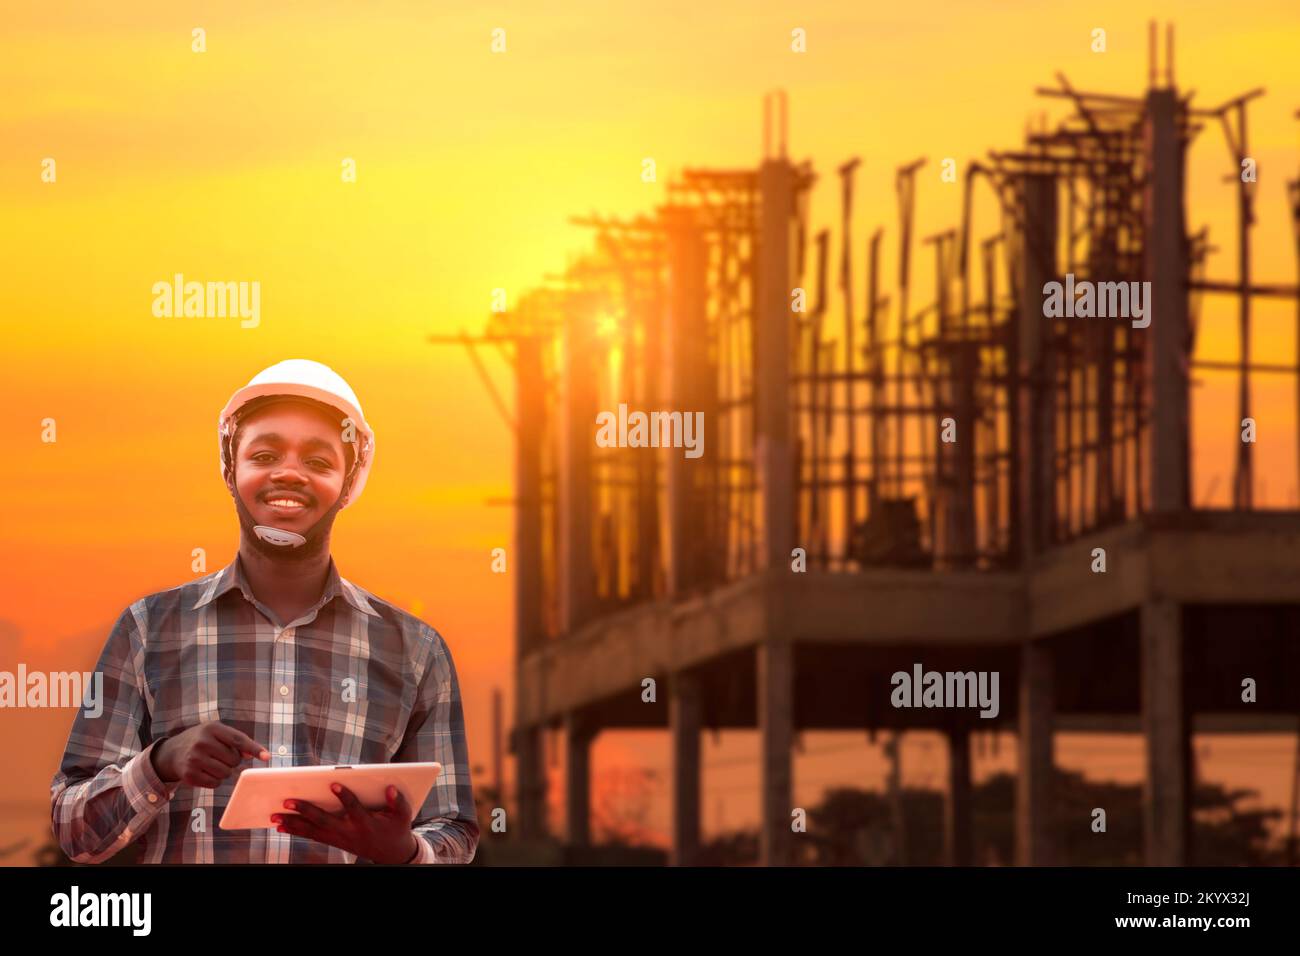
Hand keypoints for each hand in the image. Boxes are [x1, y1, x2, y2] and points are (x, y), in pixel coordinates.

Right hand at [152, 721, 270, 786]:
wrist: (172, 752)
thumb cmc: (202, 740)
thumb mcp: (217, 733)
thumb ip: (236, 740)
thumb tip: (253, 754)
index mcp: (212, 728)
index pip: (238, 740)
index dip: (254, 749)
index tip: (266, 757)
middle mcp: (202, 742)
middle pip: (234, 760)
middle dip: (232, 761)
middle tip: (221, 757)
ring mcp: (194, 759)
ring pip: (226, 773)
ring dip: (224, 772)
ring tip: (213, 764)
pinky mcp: (189, 775)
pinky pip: (215, 783)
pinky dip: (215, 781)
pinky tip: (206, 772)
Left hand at [272, 783, 418, 863]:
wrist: (391, 853)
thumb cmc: (396, 829)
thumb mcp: (403, 815)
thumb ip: (397, 801)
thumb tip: (390, 788)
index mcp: (365, 822)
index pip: (353, 808)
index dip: (344, 796)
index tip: (333, 784)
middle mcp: (348, 831)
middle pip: (323, 820)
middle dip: (305, 810)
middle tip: (288, 801)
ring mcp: (339, 838)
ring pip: (313, 830)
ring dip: (293, 824)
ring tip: (274, 817)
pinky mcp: (334, 841)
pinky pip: (312, 836)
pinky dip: (296, 831)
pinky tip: (282, 827)